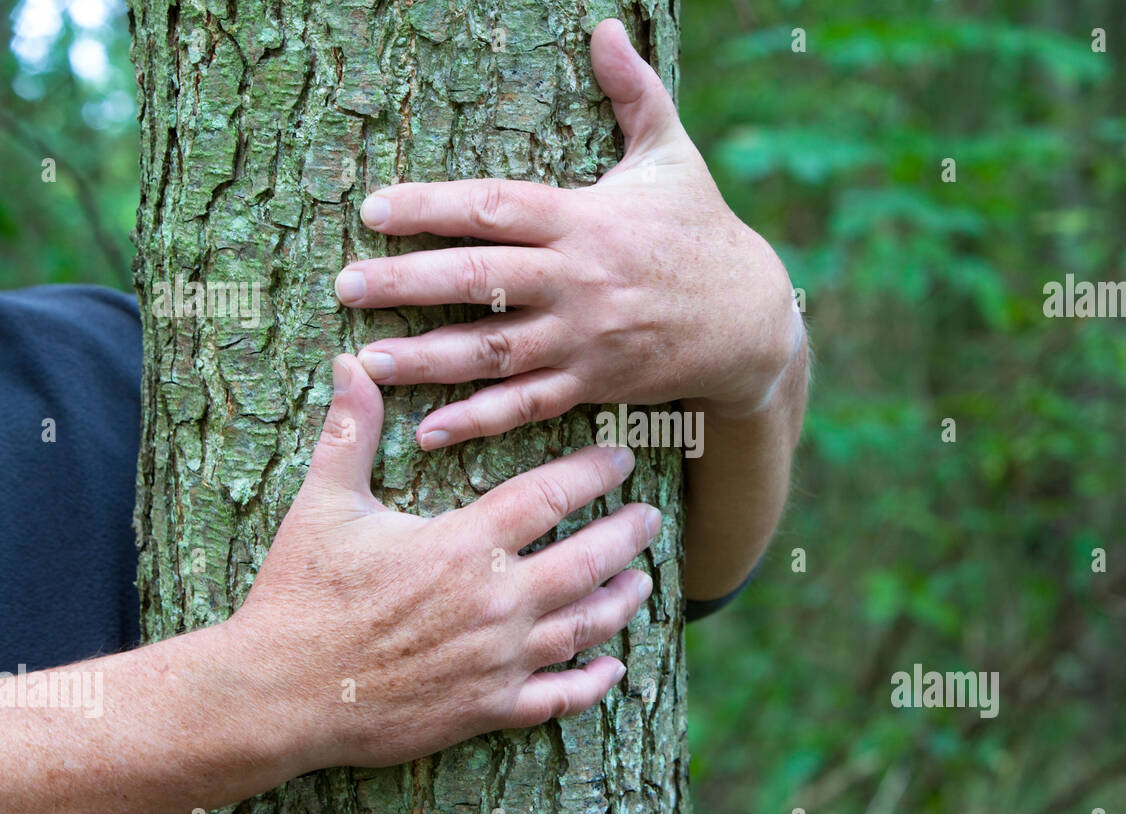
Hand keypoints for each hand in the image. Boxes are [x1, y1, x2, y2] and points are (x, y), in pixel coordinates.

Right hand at [233, 354, 660, 769]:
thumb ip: (352, 432)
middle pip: (588, 560)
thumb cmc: (299, 597)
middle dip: (627, 534)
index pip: (550, 495)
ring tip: (642, 581)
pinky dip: (592, 682)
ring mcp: (498, 660)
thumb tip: (352, 363)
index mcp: (463, 544)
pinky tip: (612, 667)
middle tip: (650, 517)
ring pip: (585, 627)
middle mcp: (495, 601)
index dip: (592, 471)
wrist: (276, 695)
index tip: (620, 456)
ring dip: (621, 602)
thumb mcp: (323, 505)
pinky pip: (558, 698)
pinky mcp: (487, 710)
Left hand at [332, 18, 804, 449]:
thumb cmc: (700, 230)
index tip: (373, 209)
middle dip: (406, 283)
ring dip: (427, 358)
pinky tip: (430, 428)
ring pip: (494, 351)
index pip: (495, 206)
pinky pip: (529, 406)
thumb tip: (605, 27)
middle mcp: (579, 281)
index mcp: (586, 219)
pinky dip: (479, 420)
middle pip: (479, 279)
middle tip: (343, 285)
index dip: (430, 207)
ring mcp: (584, 338)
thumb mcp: (672, 156)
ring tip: (367, 361)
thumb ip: (634, 94)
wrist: (750, 319)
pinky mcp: (594, 383)